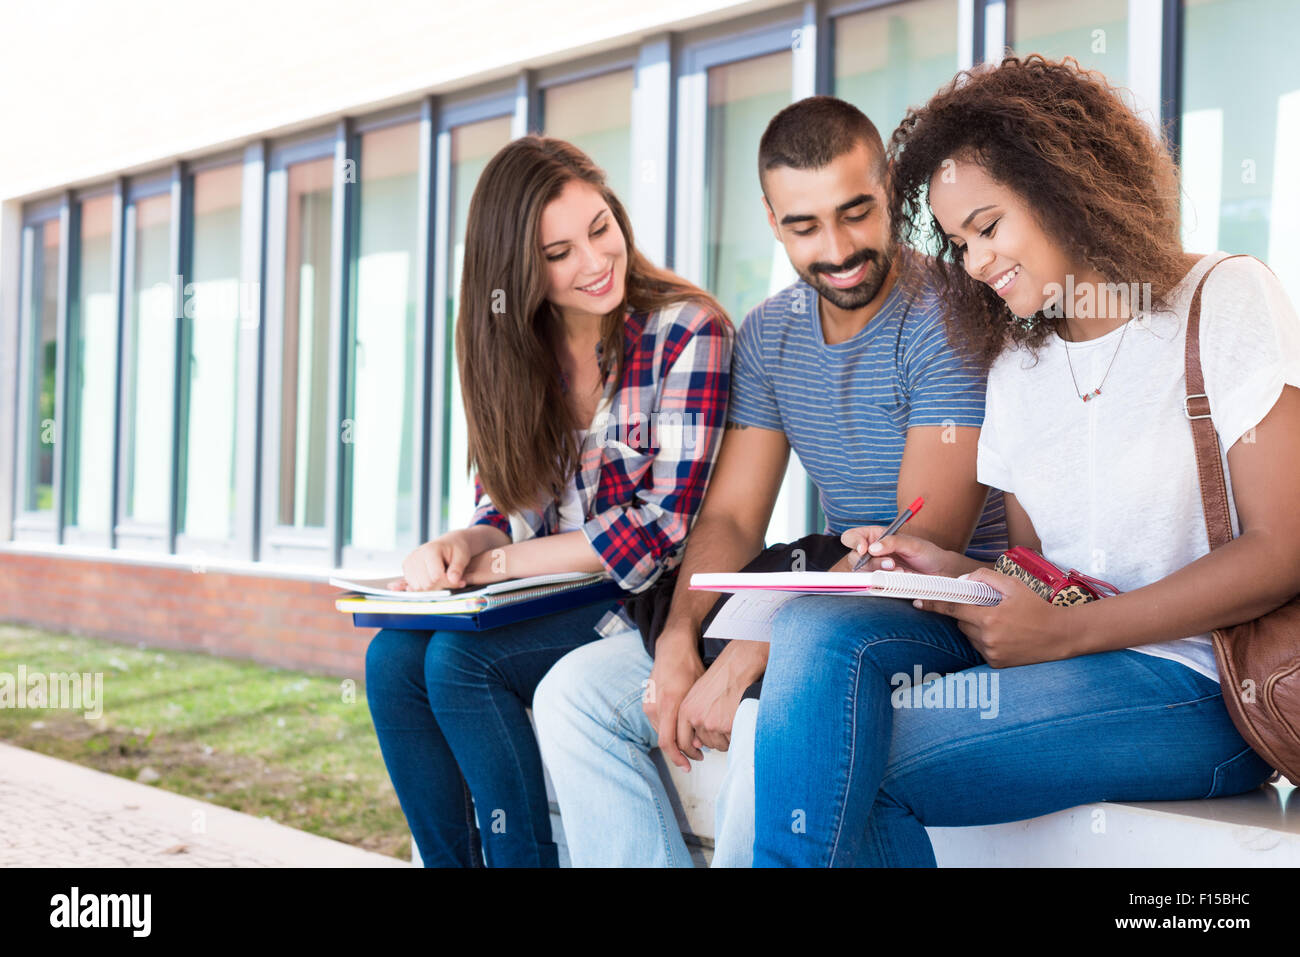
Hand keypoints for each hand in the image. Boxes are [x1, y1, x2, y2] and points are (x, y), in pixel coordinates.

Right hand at [396, 530, 476, 590]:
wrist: (450, 543)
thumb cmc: (457, 549)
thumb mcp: (462, 556)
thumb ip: (457, 569)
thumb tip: (453, 580)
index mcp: (430, 550)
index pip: (436, 577)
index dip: (449, 582)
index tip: (458, 580)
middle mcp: (416, 555)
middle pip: (426, 584)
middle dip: (441, 585)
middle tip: (450, 579)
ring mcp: (409, 561)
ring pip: (418, 587)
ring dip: (432, 587)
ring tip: (441, 578)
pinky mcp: (406, 567)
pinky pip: (413, 586)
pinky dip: (424, 586)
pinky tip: (433, 578)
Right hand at [644, 628, 705, 771]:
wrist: (672, 649)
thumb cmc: (690, 668)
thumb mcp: (699, 693)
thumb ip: (695, 719)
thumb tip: (696, 744)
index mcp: (669, 704)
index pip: (668, 742)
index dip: (679, 758)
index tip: (690, 765)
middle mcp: (655, 707)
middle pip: (664, 741)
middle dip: (680, 754)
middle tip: (695, 760)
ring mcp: (648, 705)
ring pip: (661, 733)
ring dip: (675, 742)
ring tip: (692, 745)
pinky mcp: (647, 703)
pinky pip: (658, 724)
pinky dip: (669, 731)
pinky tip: (681, 731)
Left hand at [679, 641, 766, 751]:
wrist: (736, 668)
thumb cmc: (720, 679)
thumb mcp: (696, 696)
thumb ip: (692, 718)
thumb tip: (696, 743)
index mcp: (685, 711)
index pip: (681, 741)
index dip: (687, 753)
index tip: (693, 758)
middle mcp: (695, 718)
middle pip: (703, 745)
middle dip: (713, 740)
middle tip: (721, 727)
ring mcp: (711, 723)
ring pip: (718, 745)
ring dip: (724, 738)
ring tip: (730, 719)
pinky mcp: (726, 725)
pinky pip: (730, 740)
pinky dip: (735, 734)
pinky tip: (736, 718)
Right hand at [840, 526, 960, 575]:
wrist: (939, 572)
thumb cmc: (926, 553)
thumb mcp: (912, 543)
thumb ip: (892, 542)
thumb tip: (872, 549)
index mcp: (875, 536)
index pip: (852, 536)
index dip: (854, 542)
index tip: (865, 549)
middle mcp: (872, 551)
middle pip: (853, 557)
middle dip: (871, 562)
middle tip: (890, 563)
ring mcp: (875, 567)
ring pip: (862, 572)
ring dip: (879, 572)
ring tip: (899, 571)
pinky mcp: (880, 581)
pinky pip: (872, 583)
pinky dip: (884, 582)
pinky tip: (899, 577)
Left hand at [913, 567, 1074, 666]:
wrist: (1060, 636)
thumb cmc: (1037, 607)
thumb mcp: (1014, 585)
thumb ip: (986, 577)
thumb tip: (963, 580)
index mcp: (989, 617)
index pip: (953, 608)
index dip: (935, 603)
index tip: (918, 601)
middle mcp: (987, 638)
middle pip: (961, 622)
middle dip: (967, 613)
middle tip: (987, 607)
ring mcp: (991, 653)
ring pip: (969, 635)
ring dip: (976, 627)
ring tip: (1001, 622)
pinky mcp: (996, 663)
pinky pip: (979, 647)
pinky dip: (985, 639)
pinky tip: (1004, 634)